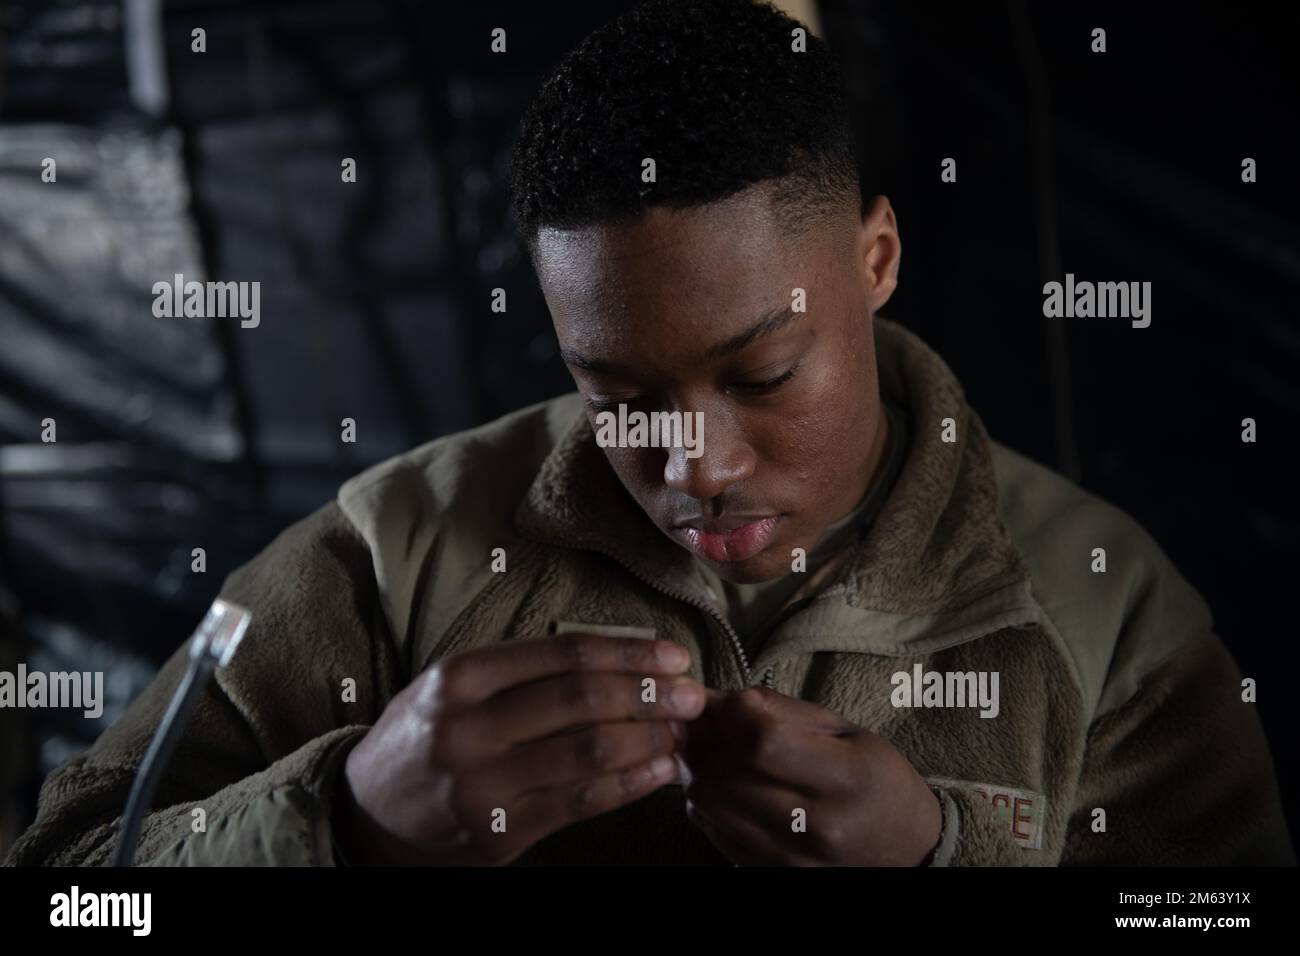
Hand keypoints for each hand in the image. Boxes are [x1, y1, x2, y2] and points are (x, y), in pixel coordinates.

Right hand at [332, 633, 704, 863]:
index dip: (628, 653)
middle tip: (692, 695)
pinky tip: (659, 772)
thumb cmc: (424, 736)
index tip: (674, 656)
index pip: (563, 655)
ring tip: (681, 732)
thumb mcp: (452, 687)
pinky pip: (581, 801)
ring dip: (648, 740)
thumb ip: (522, 671)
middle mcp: (468, 726)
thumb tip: (619, 661)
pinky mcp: (498, 831)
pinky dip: (629, 784)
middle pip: (581, 700)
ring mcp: (482, 783)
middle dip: (649, 695)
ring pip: (587, 752)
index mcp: (460, 677)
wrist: (368, 815)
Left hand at [679, 687, 940, 865]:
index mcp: (846, 779)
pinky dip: (711, 798)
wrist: (908, 851)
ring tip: (723, 751)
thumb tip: (724, 698)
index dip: (735, 714)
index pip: (763, 743)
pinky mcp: (768, 870)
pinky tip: (730, 782)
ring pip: (710, 803)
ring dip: (704, 768)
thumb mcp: (846, 732)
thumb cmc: (878, 781)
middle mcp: (815, 825)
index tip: (737, 703)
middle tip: (719, 722)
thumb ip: (783, 711)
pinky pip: (713, 828)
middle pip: (726, 774)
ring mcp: (789, 856)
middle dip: (711, 738)